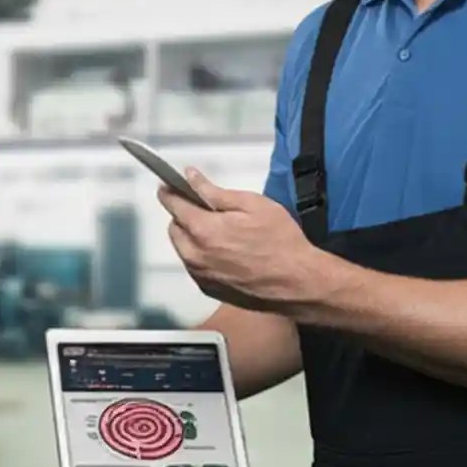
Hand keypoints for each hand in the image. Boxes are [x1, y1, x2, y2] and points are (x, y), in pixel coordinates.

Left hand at [157, 167, 323, 313]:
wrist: (298, 283)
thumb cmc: (279, 239)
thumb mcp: (251, 205)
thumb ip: (214, 192)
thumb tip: (190, 177)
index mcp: (202, 230)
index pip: (173, 205)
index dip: (169, 193)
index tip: (168, 187)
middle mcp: (194, 255)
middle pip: (175, 228)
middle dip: (183, 216)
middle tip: (206, 211)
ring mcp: (200, 275)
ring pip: (183, 248)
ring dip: (191, 237)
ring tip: (219, 233)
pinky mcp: (208, 289)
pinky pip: (194, 266)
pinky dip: (200, 256)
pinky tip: (223, 253)